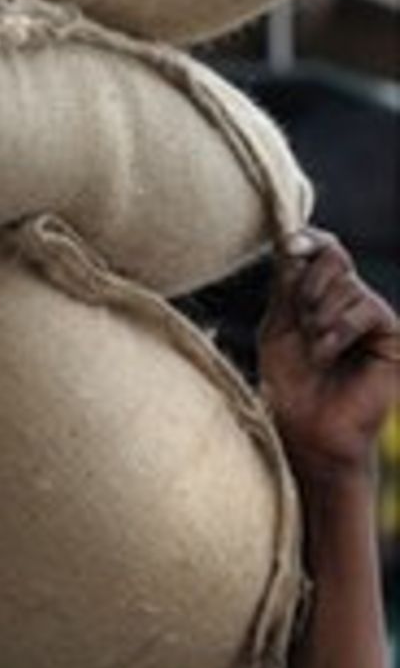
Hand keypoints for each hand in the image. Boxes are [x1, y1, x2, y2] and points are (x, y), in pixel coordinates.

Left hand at [258, 229, 397, 480]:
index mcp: (316, 293)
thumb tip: (293, 241)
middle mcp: (346, 299)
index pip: (318, 249)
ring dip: (319, 316)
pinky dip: (339, 330)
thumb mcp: (278, 327)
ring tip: (313, 349)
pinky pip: (366, 308)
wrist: (308, 428)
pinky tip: (327, 354)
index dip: (306, 239)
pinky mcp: (390, 334)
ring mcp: (370, 315)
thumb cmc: (288, 382)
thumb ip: (287, 287)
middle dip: (309, 282)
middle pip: (334, 255)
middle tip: (299, 317)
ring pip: (347, 283)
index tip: (289, 243)